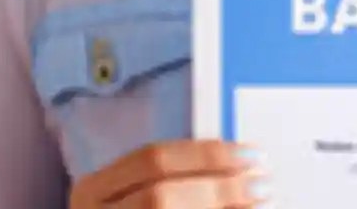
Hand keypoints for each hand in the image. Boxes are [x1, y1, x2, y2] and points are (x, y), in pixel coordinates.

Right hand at [68, 140, 268, 207]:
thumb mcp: (139, 198)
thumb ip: (179, 180)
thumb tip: (240, 161)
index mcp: (92, 190)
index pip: (152, 159)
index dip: (207, 154)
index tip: (252, 152)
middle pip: (161, 195)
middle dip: (219, 187)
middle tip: (264, 182)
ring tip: (264, 203)